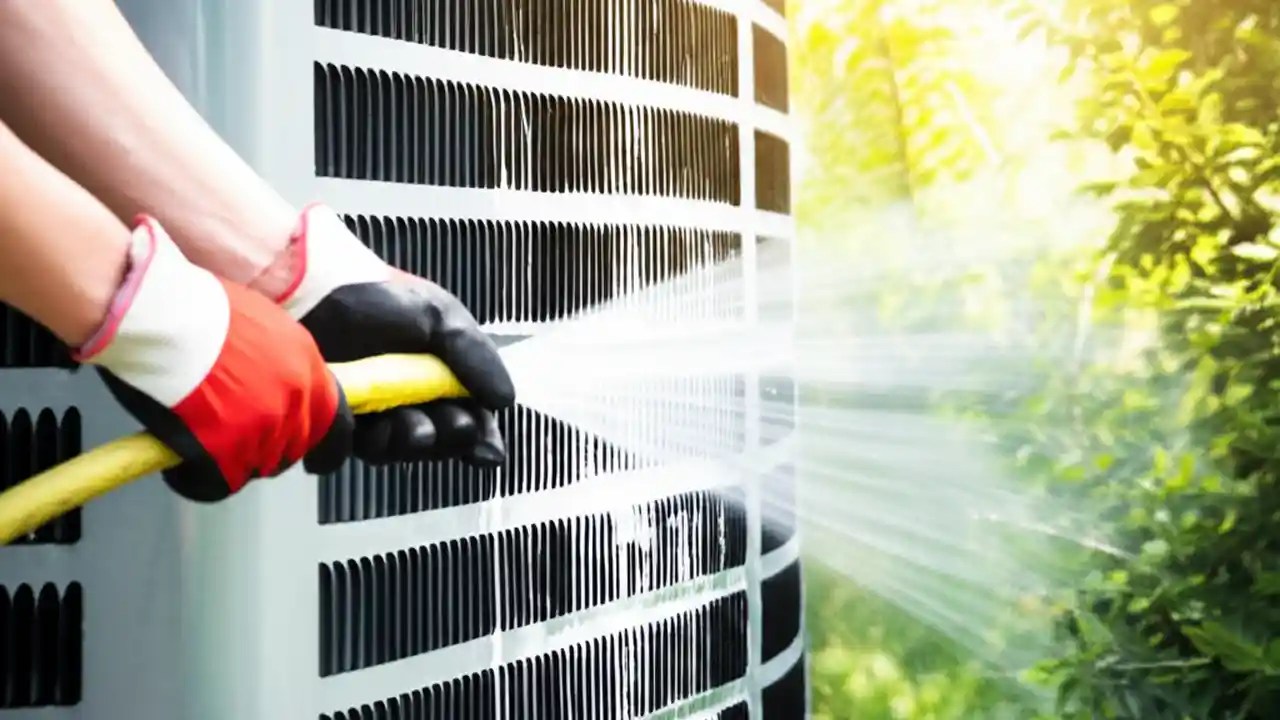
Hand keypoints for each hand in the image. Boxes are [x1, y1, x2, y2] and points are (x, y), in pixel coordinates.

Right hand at [76, 216, 353, 500]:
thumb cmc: (191, 308)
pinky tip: (183, 468)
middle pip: (294, 446)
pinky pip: (220, 483)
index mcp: (304, 362)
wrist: (158, 315)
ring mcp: (263, 425)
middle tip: (234, 442)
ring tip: (201, 445)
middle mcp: (293, 396)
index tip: (313, 454)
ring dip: (232, 462)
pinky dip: (200, 480)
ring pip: (258, 465)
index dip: (318, 438)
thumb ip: (274, 357)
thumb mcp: (257, 321)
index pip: (331, 416)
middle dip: (268, 450)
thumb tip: (269, 379)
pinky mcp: (225, 448)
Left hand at [272, 205, 514, 466]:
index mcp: (436, 375)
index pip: (469, 419)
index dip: (479, 440)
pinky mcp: (326, 421)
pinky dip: (350, 441)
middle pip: (437, 444)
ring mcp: (364, 412)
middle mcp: (403, 398)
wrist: (310, 290)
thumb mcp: (440, 316)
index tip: (483, 451)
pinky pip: (341, 453)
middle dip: (446, 438)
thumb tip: (505, 401)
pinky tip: (358, 419)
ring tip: (399, 421)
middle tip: (444, 423)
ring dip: (404, 442)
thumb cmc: (374, 294)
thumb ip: (477, 357)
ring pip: (393, 453)